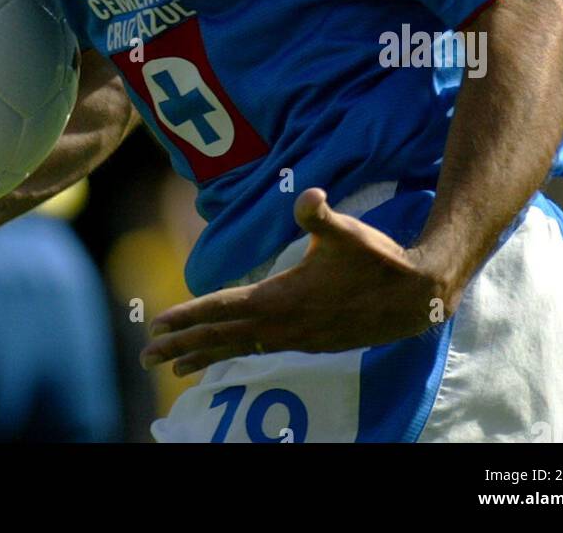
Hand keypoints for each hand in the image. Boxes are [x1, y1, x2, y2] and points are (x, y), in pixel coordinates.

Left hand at [140, 187, 456, 375]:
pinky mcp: (311, 341)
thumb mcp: (348, 231)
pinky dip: (237, 354)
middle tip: (145, 359)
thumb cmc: (378, 259)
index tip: (157, 327)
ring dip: (206, 356)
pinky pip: (261, 351)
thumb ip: (322, 215)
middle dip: (183, 347)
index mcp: (283, 299)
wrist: (416, 296)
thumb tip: (309, 194)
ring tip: (176, 368)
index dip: (190, 316)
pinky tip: (230, 353)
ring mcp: (298, 338)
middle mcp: (285, 325)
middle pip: (223, 337)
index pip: (225, 308)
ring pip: (241, 349)